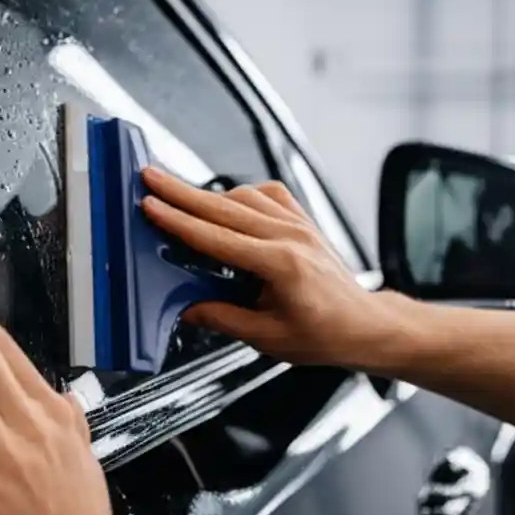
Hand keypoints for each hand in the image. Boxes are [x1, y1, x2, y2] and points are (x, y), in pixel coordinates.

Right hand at [141, 168, 417, 368]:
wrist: (364, 325)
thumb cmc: (325, 334)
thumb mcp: (267, 337)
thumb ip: (223, 318)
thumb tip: (188, 308)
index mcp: (280, 265)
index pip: (216, 237)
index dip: (179, 221)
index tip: (152, 206)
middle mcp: (290, 236)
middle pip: (223, 207)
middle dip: (181, 191)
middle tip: (150, 176)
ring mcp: (299, 225)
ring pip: (243, 197)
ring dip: (207, 194)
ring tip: (175, 192)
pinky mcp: (303, 221)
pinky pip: (268, 195)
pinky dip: (242, 195)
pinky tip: (228, 202)